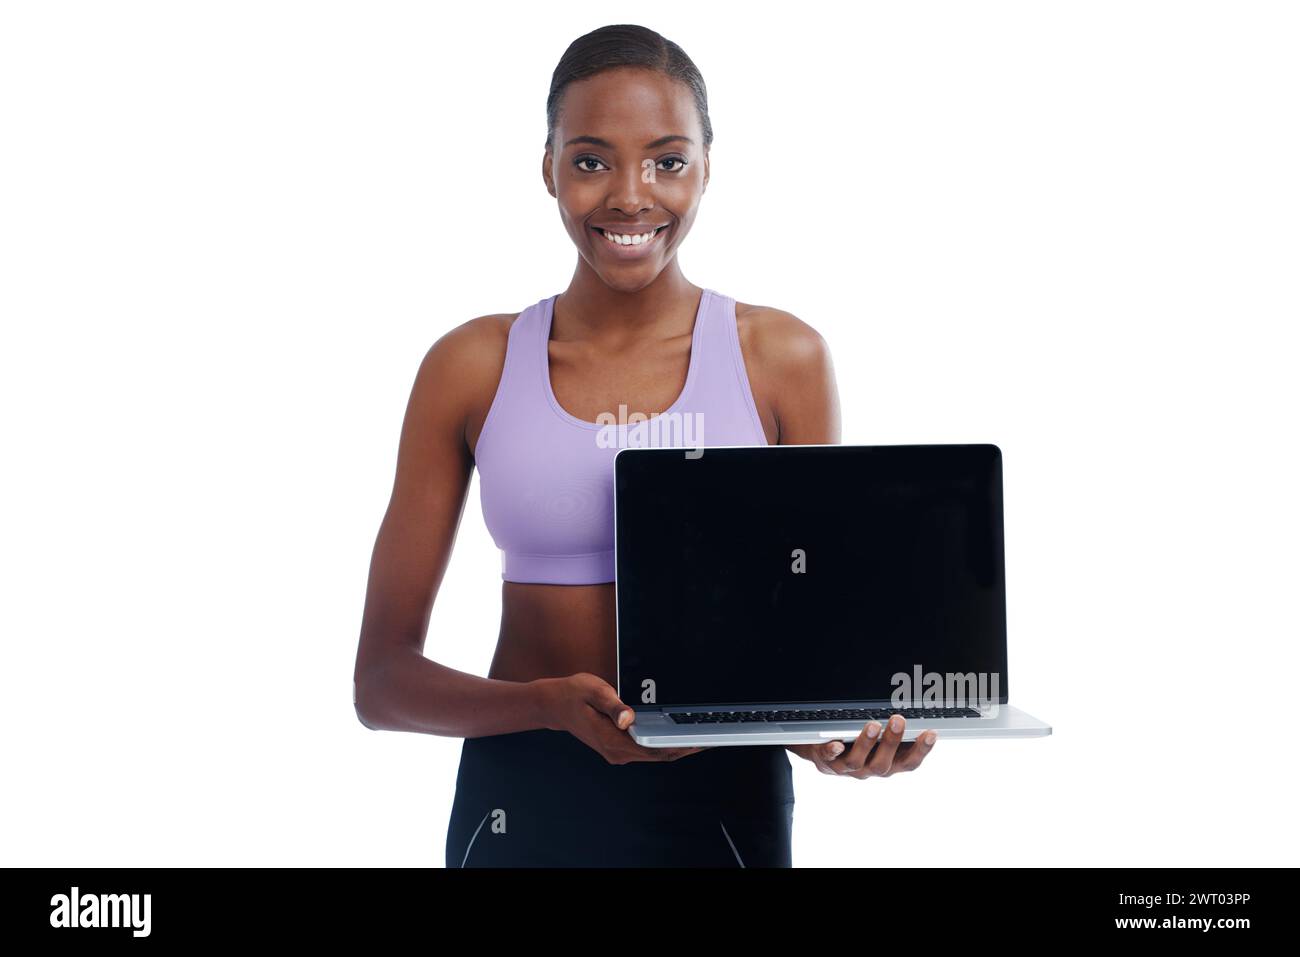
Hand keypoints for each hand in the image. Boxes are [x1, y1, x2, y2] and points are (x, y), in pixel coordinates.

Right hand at [534, 672, 709, 764]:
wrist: (553, 705)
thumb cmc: (572, 694)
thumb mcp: (594, 691)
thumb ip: (614, 705)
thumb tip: (628, 717)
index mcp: (612, 739)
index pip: (652, 748)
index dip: (678, 746)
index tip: (698, 741)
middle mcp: (616, 751)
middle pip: (658, 755)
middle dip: (684, 748)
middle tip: (710, 739)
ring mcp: (616, 752)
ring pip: (653, 755)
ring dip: (675, 748)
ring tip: (699, 739)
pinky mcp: (617, 748)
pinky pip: (645, 751)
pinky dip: (663, 746)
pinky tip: (676, 737)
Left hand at [787, 715, 936, 778]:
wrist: (824, 755)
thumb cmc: (858, 744)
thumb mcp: (879, 743)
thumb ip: (895, 734)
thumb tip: (915, 714)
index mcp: (886, 764)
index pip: (908, 763)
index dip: (921, 751)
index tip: (931, 733)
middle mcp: (868, 769)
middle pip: (883, 764)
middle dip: (892, 742)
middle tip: (899, 720)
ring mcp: (847, 767)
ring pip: (858, 762)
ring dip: (867, 743)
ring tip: (873, 725)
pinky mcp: (826, 761)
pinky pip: (829, 758)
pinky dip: (833, 751)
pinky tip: (836, 743)